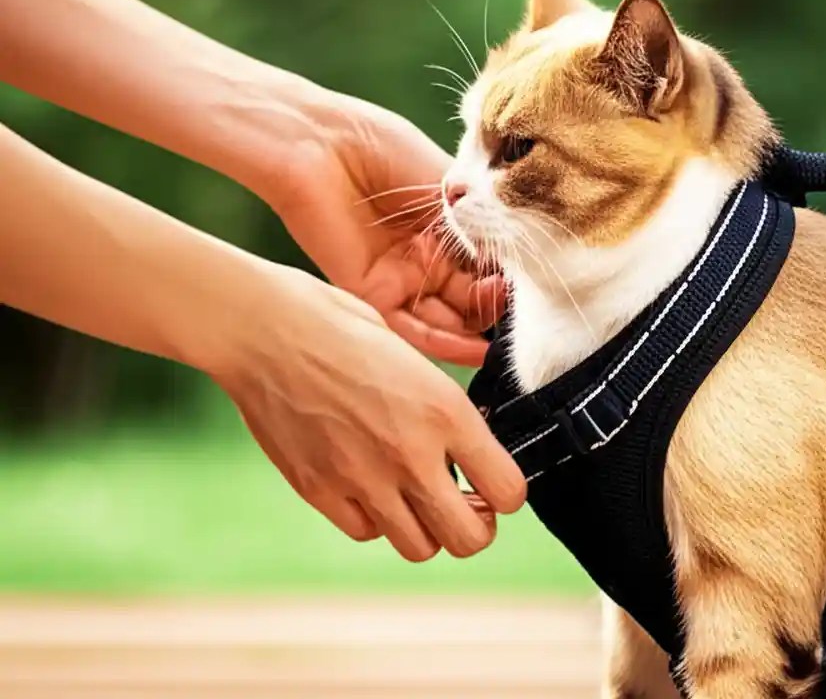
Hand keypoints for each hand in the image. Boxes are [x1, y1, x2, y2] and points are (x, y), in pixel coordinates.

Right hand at [211, 264, 526, 560]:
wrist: (266, 328)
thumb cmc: (341, 326)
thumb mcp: (416, 356)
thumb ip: (445, 410)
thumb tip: (468, 447)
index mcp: (446, 412)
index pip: (509, 491)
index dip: (506, 493)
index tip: (493, 482)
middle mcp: (411, 453)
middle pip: (470, 539)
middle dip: (476, 527)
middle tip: (465, 503)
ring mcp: (363, 478)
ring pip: (420, 547)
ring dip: (426, 528)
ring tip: (416, 497)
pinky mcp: (321, 490)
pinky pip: (366, 531)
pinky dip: (375, 518)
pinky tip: (371, 486)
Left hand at [263, 90, 503, 366]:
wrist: (322, 146)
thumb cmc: (383, 149)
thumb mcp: (450, 185)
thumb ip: (482, 224)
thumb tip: (515, 263)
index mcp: (444, 226)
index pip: (486, 265)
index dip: (509, 279)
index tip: (535, 286)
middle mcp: (424, 256)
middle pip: (469, 298)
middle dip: (495, 310)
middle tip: (520, 315)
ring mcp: (400, 278)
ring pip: (446, 320)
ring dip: (475, 334)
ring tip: (504, 342)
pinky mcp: (372, 294)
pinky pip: (413, 329)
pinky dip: (445, 344)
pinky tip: (476, 351)